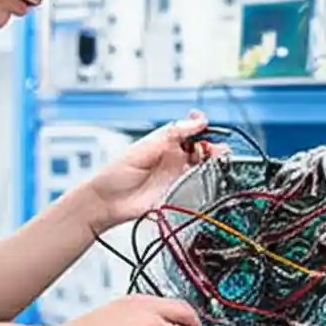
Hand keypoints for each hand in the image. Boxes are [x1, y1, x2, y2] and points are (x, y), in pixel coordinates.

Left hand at [85, 111, 221, 230]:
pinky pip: (197, 183)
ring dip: (212, 161)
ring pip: (202, 164)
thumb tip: (194, 121)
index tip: (206, 125)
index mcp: (162, 142)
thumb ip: (168, 136)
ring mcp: (175, 175)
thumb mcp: (141, 149)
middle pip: (199, 147)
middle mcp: (171, 157)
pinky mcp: (177, 192)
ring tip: (219, 159)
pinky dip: (207, 178)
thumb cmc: (115, 175)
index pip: (188, 129)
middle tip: (217, 148)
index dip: (199, 126)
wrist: (106, 203)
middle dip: (212, 145)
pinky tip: (210, 175)